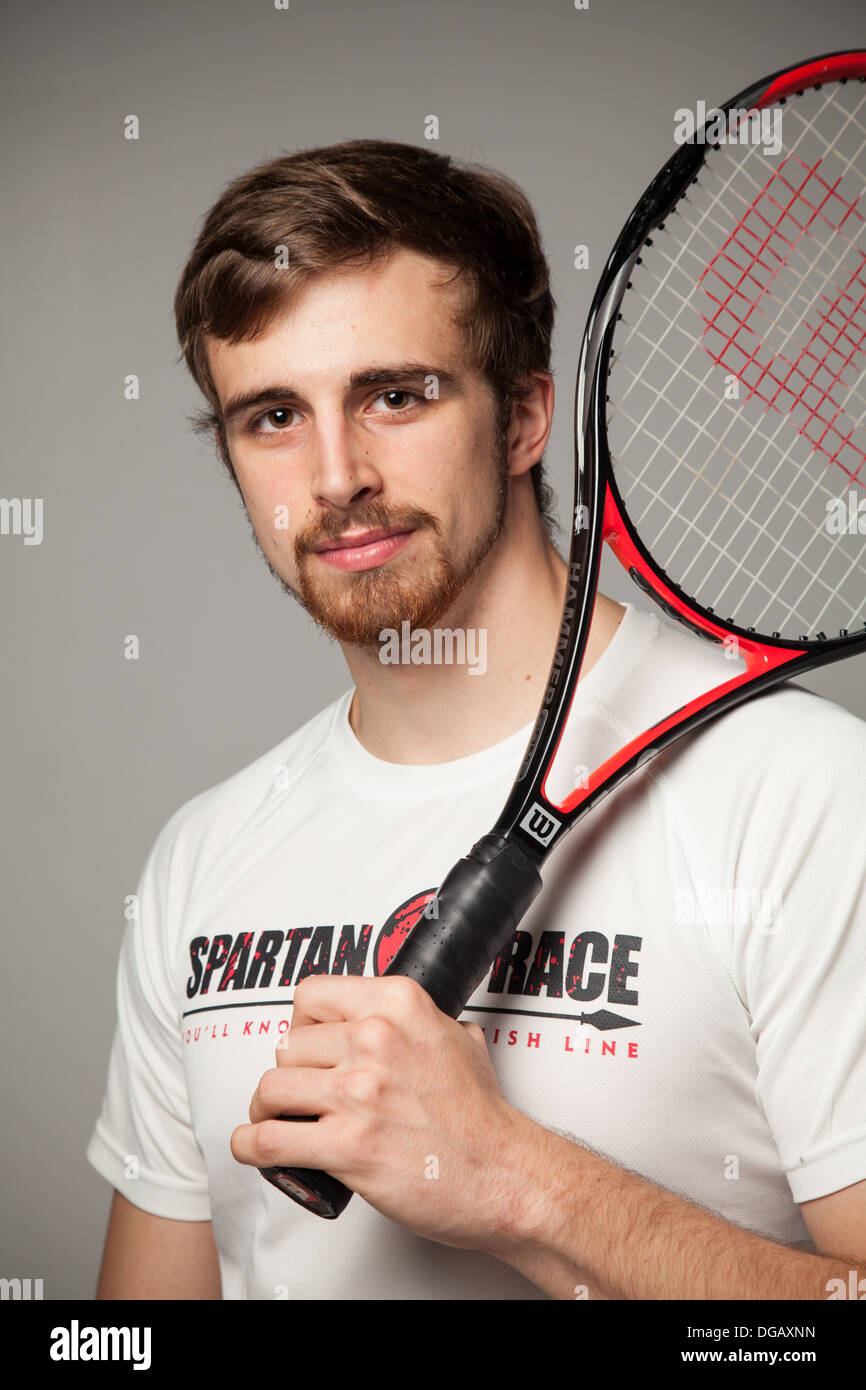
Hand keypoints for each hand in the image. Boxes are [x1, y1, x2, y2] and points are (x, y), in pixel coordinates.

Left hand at [230, 974, 537, 1251]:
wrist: (505, 1176)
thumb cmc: (483, 1119)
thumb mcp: (460, 1040)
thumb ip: (423, 1022)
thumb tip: (404, 1022)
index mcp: (398, 1005)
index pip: (312, 995)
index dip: (302, 1024)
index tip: (307, 1044)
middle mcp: (376, 1041)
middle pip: (286, 1045)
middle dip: (288, 1073)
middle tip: (300, 1094)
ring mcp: (359, 1094)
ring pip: (270, 1089)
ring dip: (266, 1110)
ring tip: (277, 1121)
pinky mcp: (348, 1147)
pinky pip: (268, 1141)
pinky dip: (250, 1147)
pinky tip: (256, 1148)